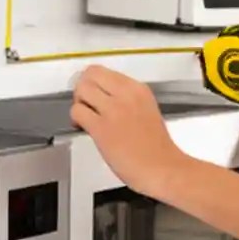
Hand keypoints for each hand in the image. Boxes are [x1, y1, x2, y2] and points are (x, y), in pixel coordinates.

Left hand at [69, 65, 189, 193]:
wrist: (163, 168)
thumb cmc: (156, 148)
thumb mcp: (146, 110)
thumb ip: (126, 100)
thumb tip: (104, 99)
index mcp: (138, 89)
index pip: (103, 71)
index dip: (93, 82)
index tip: (93, 94)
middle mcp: (125, 95)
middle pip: (90, 74)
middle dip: (83, 88)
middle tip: (86, 103)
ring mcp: (113, 110)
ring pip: (82, 90)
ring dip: (79, 103)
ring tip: (85, 116)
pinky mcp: (102, 128)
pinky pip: (77, 111)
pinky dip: (75, 119)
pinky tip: (84, 127)